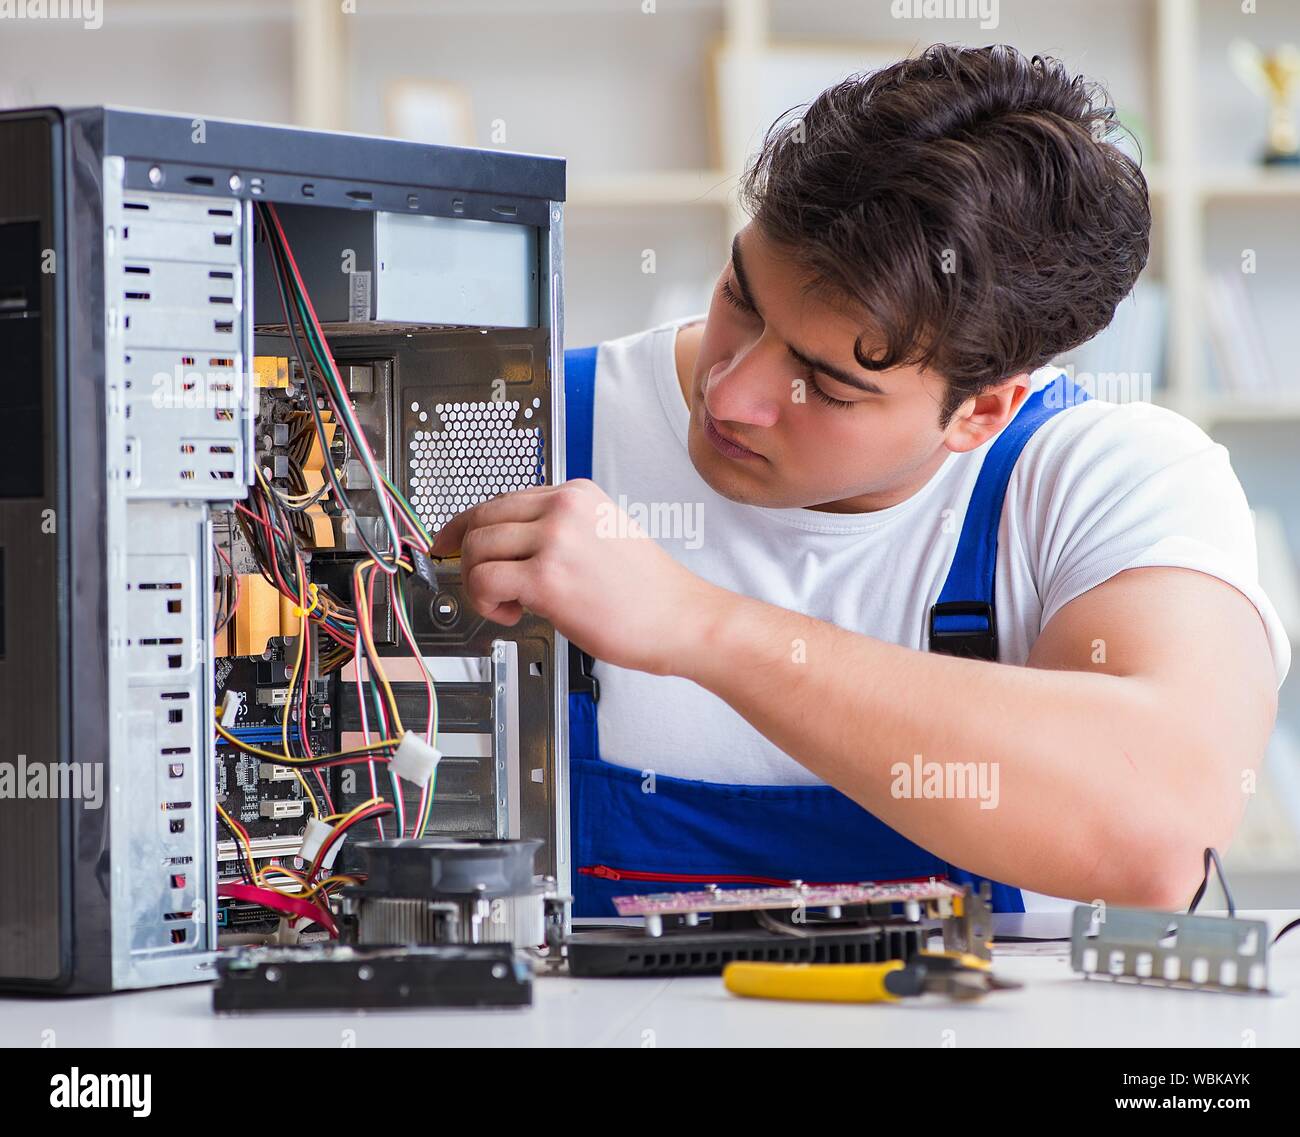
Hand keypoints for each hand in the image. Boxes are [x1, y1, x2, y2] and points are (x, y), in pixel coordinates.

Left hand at [428, 480, 720, 675]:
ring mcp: (554, 540)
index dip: (468, 524)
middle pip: (481, 519)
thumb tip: (512, 549)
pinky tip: (512, 613)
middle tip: (472, 581)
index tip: (452, 541)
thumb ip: (559, 532)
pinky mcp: (547, 578)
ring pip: (476, 548)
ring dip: (477, 581)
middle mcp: (564, 509)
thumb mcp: (603, 535)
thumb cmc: (649, 592)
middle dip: (465, 555)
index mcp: (577, 494)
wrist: (680, 618)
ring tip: (505, 602)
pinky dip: (486, 601)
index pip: (502, 499)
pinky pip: (484, 580)